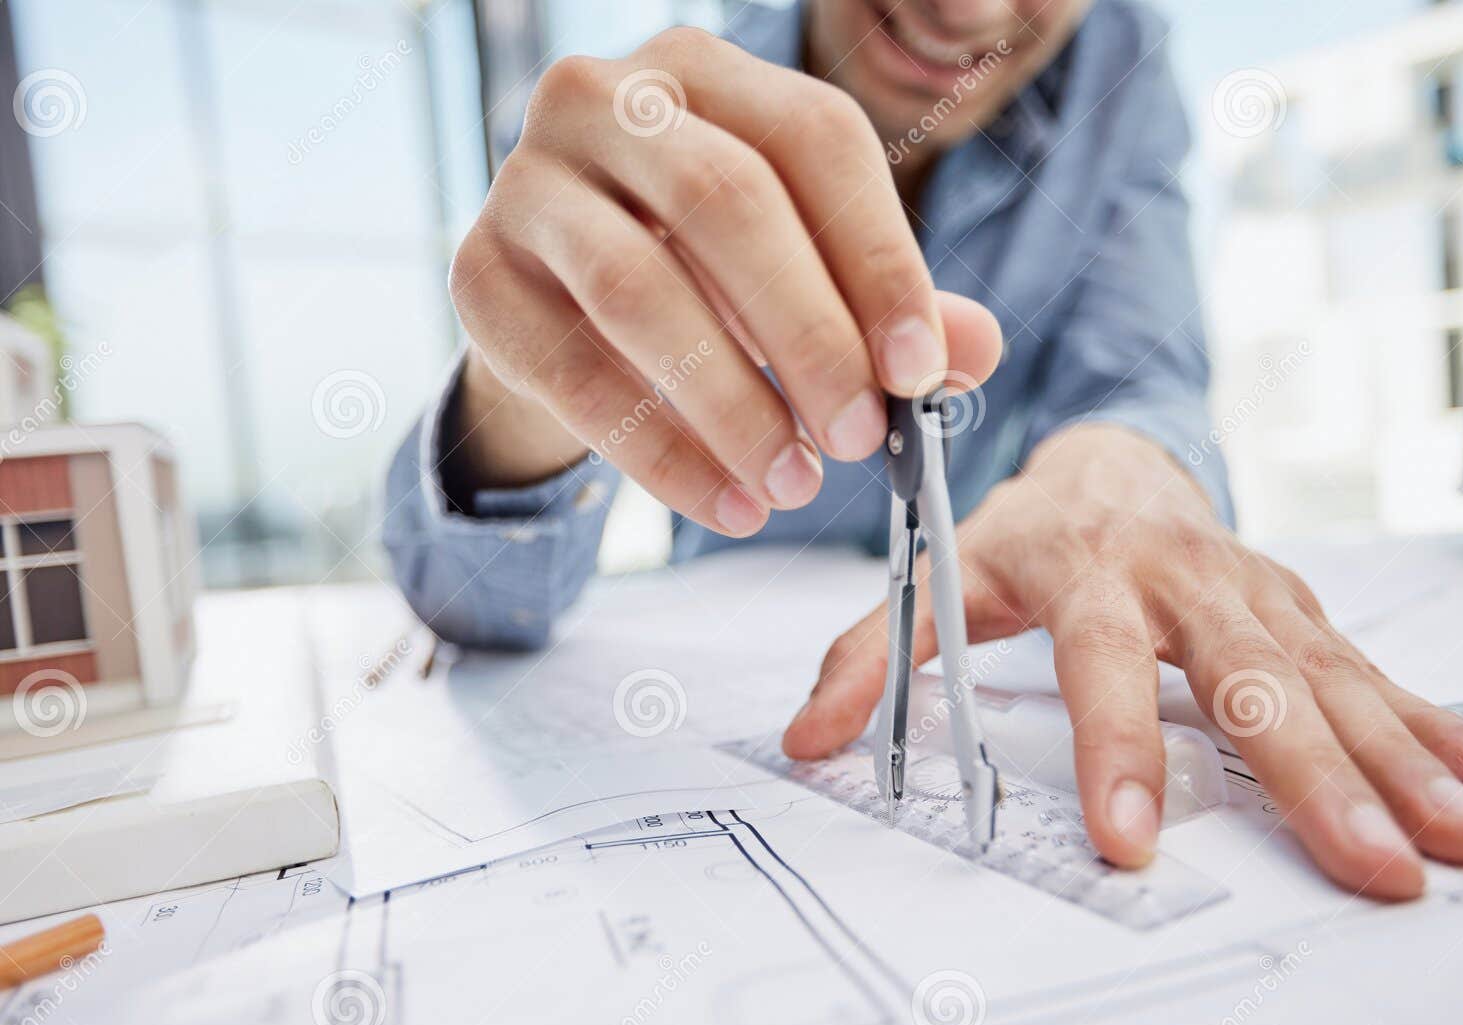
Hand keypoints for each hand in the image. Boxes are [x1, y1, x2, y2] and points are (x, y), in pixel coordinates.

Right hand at [447, 27, 1001, 527]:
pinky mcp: (477, 276)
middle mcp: (605, 99)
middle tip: (860, 438)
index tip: (919, 369)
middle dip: (808, 334)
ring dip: (733, 403)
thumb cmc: (697, 270)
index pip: (814, 139)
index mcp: (707, 73)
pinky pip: (574, 373)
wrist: (554, 301)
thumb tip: (973, 349)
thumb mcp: (797, 268)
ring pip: (640, 288)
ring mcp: (527, 182)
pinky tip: (726, 502)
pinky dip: (659, 452)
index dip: (877, 257)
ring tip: (796, 484)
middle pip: (728, 201)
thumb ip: (883, 299)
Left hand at [784, 423, 1462, 898]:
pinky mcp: (1298, 610)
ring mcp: (1253, 592)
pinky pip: (1371, 669)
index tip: (1129, 840)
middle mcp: (1185, 577)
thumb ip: (873, 653)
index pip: (1102, 662)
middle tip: (1367, 861)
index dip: (1116, 748)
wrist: (1111, 461)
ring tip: (1454, 835)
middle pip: (1253, 678)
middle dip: (1314, 775)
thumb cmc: (1027, 531)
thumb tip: (809, 738)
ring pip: (1332, 678)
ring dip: (1399, 761)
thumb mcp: (937, 574)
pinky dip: (1433, 723)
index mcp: (1088, 567)